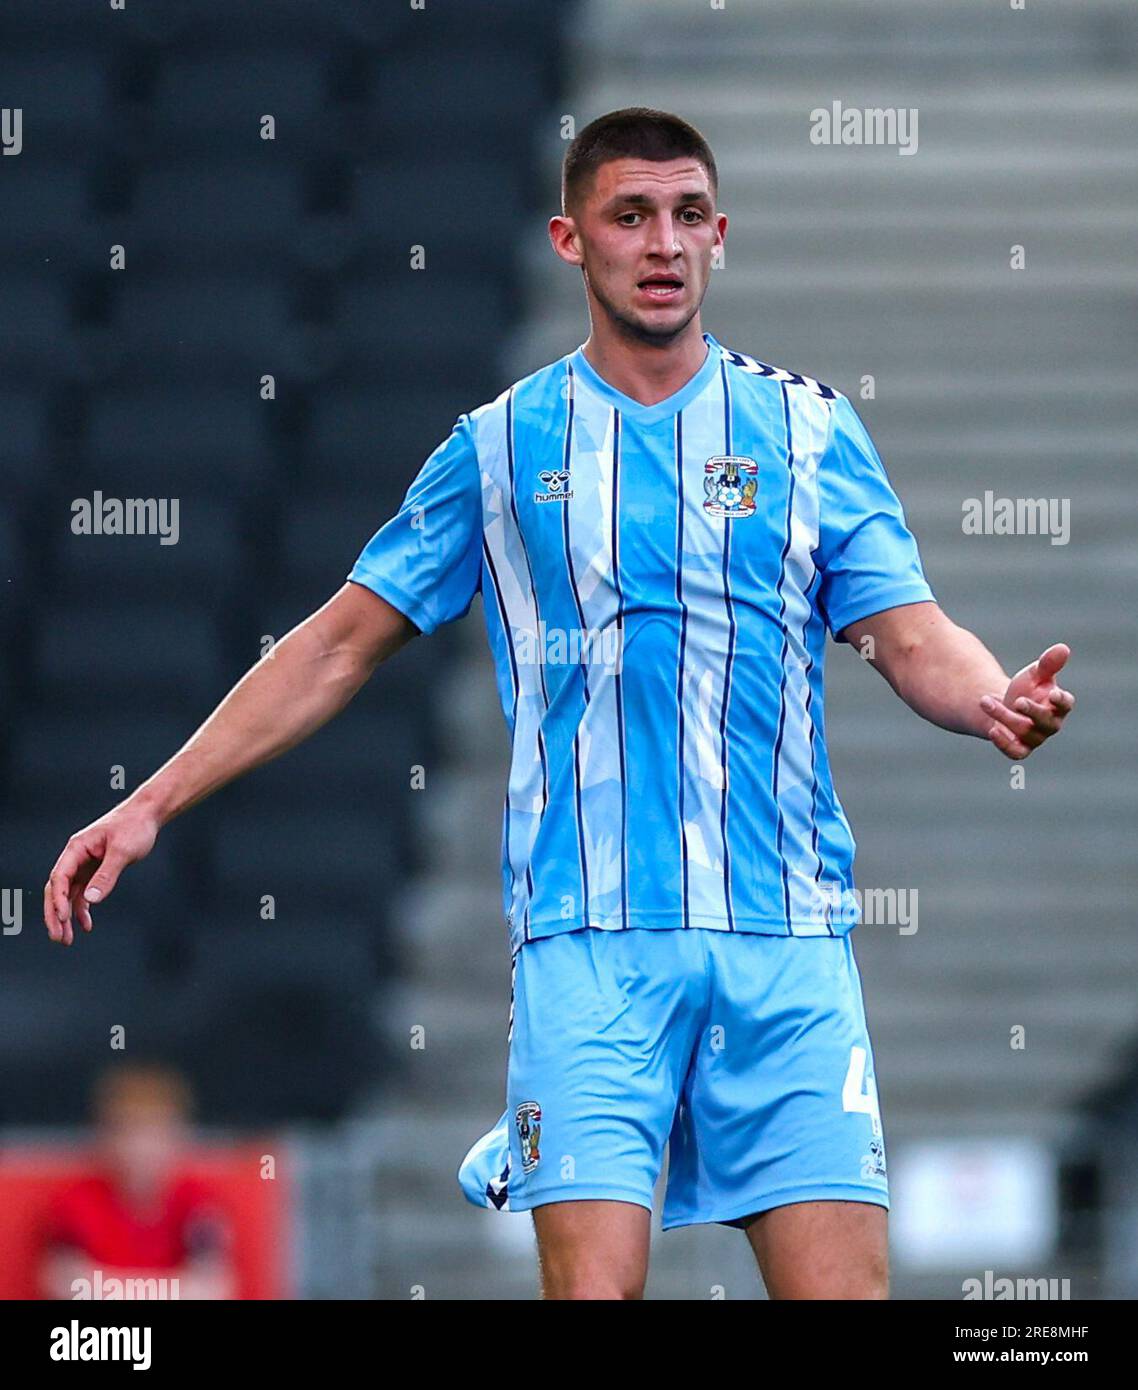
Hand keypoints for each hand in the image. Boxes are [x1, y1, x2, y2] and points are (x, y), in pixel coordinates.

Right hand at [43, 802, 159, 945]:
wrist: (147, 815)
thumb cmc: (134, 826)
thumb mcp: (122, 851)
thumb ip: (107, 875)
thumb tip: (92, 898)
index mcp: (77, 848)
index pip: (59, 877)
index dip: (58, 899)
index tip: (63, 918)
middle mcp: (77, 857)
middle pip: (58, 889)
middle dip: (55, 914)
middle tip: (59, 937)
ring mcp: (85, 864)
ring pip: (69, 894)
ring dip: (67, 916)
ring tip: (67, 938)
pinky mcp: (95, 869)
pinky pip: (83, 892)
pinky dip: (82, 908)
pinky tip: (86, 923)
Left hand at [980, 643, 1074, 759]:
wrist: (1004, 704)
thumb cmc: (1025, 688)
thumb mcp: (1034, 673)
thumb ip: (1048, 663)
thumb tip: (1063, 648)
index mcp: (1059, 705)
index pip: (1066, 705)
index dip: (1061, 700)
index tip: (1052, 693)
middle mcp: (1051, 724)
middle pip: (1045, 721)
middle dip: (1031, 711)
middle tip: (1017, 700)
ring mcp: (1036, 738)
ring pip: (1024, 732)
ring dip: (1004, 716)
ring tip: (985, 700)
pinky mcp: (1020, 749)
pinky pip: (1015, 752)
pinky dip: (1004, 743)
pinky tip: (993, 730)